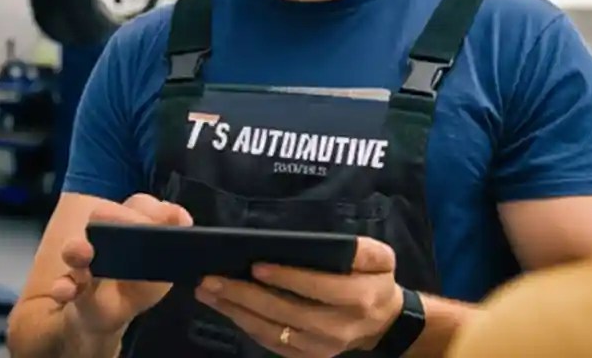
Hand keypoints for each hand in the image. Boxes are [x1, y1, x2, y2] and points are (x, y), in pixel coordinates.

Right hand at [50, 194, 193, 336]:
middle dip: (114, 218)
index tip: (170, 218)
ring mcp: (83, 261)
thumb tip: (183, 218)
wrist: (107, 316)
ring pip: (76, 248)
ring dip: (78, 248)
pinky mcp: (70, 287)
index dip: (153, 209)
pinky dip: (63, 287)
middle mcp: (102, 235)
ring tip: (84, 252)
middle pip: (103, 215)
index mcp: (129, 225)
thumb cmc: (136, 285)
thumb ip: (171, 240)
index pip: (140, 205)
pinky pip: (62, 285)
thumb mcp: (160, 268)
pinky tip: (67, 290)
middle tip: (127, 228)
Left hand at [194, 236, 402, 356]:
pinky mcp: (306, 356)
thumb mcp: (380, 258)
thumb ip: (360, 250)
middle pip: (285, 311)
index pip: (317, 288)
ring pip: (271, 330)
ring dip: (235, 311)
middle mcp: (336, 328)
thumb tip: (329, 244)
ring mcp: (319, 347)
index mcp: (358, 299)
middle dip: (245, 295)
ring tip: (209, 291)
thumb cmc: (374, 281)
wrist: (382, 322)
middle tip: (212, 278)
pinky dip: (245, 325)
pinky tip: (225, 307)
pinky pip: (270, 342)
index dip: (286, 277)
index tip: (255, 266)